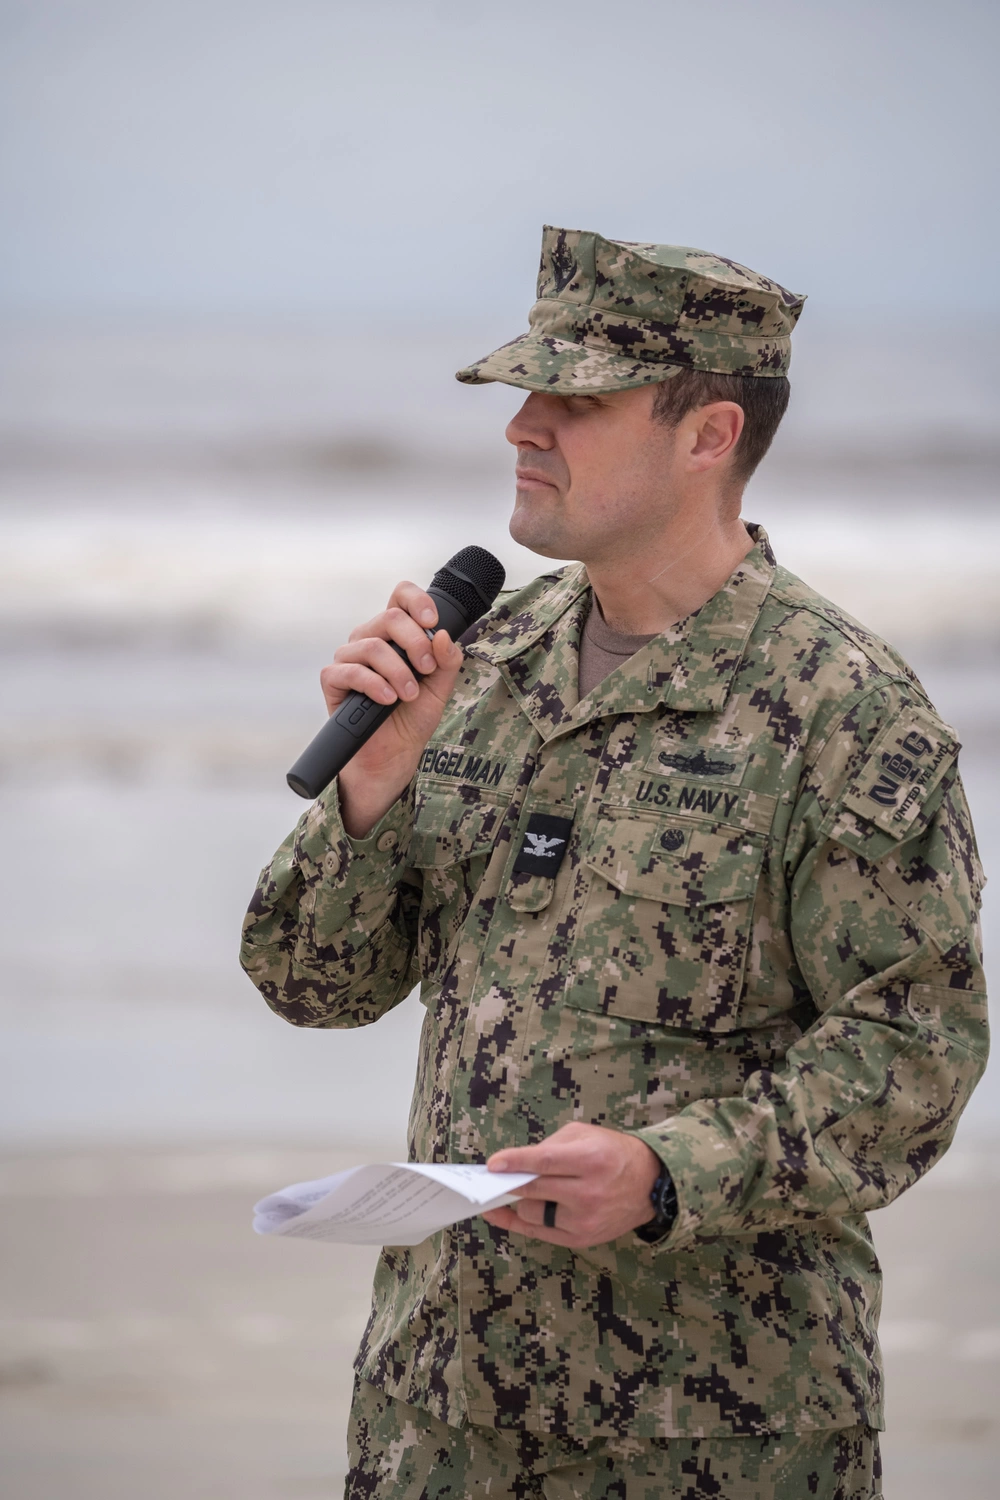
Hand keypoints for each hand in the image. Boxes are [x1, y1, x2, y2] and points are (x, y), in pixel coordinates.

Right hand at [321, 581, 463, 836]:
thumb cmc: (413, 716)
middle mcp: (370, 638)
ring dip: (397, 671)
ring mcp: (349, 657)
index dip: (417, 600)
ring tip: (409, 694)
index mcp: (395, 634)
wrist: (394, 753)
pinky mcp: (333, 680)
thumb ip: (447, 660)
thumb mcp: (440, 687)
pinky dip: (374, 684)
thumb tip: (442, 634)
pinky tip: (388, 699)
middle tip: (428, 670)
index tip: (433, 622)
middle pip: (389, 617)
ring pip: (371, 645)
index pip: (400, 596)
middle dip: (415, 643)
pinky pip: (350, 670)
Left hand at [482, 1122, 661, 1249]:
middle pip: (535, 1190)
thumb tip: (517, 1163)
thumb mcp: (585, 1135)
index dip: (515, 1162)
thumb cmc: (613, 1153)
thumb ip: (550, 1146)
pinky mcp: (582, 1239)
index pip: (544, 1162)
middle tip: (491, 1178)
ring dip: (519, 1201)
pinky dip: (519, 1223)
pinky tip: (502, 1213)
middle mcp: (588, 1193)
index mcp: (590, 1160)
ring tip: (509, 1191)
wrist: (649, 1184)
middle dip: (509, 1184)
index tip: (492, 1164)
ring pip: (533, 1214)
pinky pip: (540, 1233)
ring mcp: (585, 1220)